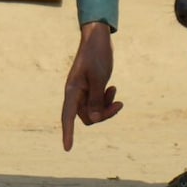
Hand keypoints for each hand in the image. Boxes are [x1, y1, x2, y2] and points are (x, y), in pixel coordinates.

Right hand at [61, 21, 123, 150]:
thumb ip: (96, 100)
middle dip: (103, 114)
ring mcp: (84, 91)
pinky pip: (98, 103)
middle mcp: (76, 93)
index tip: (68, 149)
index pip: (67, 117)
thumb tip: (95, 120)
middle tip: (118, 104)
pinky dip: (106, 100)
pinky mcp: (92, 88)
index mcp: (73, 91)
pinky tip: (113, 89)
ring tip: (116, 94)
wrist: (98, 38)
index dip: (68, 133)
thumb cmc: (96, 55)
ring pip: (94, 111)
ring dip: (106, 107)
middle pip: (87, 117)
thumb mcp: (99, 78)